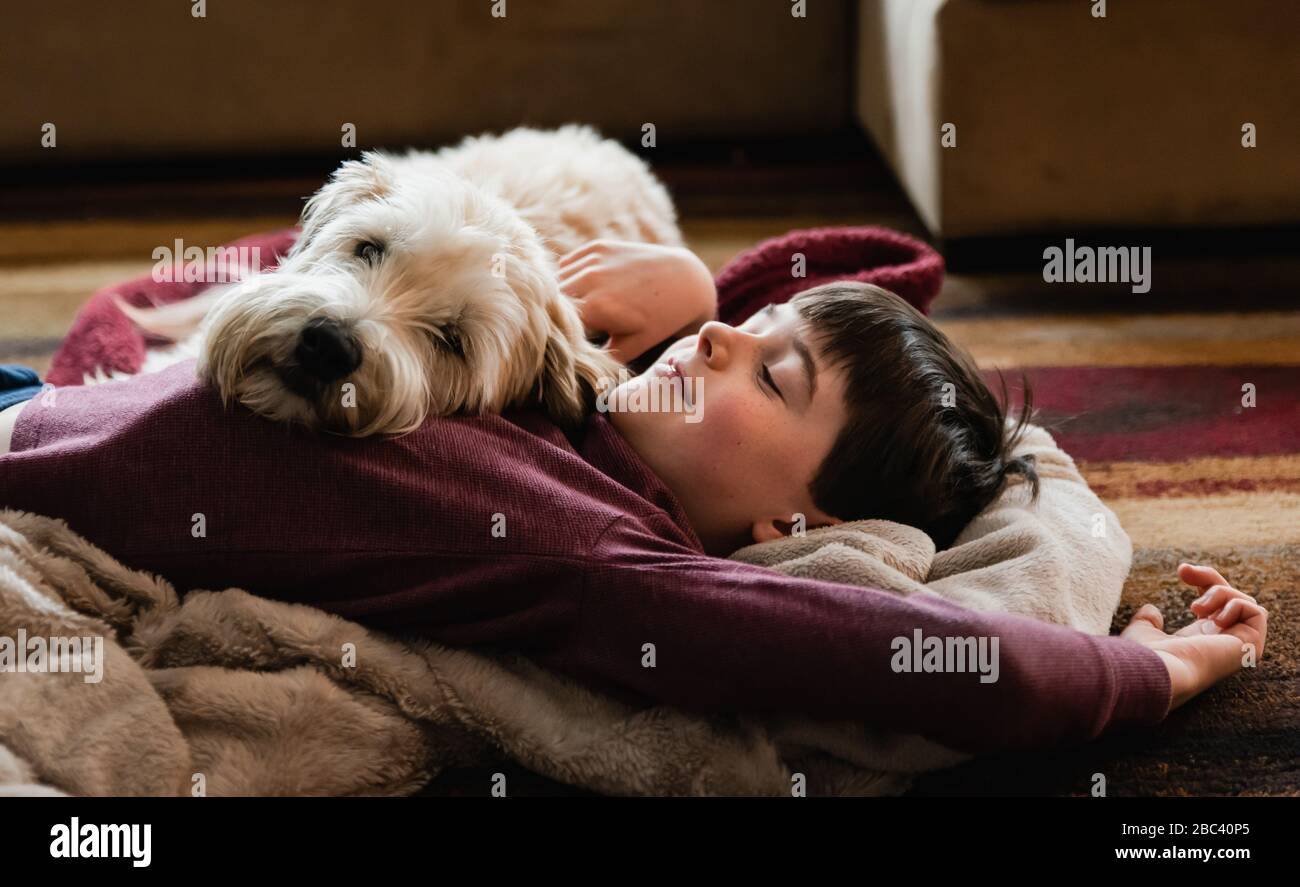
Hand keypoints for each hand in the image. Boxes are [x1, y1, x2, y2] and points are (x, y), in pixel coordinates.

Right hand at [558, 240, 716, 363]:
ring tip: (574, 310)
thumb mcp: (632, 347)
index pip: (554, 325)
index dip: (553, 336)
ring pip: (556, 281)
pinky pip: (568, 264)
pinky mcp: (596, 247)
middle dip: (553, 315)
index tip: (558, 345)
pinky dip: (569, 278)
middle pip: (550, 301)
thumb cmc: (660, 321)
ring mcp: (592, 259)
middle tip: (564, 328)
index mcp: (595, 308)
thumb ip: (599, 359)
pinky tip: (584, 290)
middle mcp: (589, 280)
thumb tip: (574, 371)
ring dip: (559, 295)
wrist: (684, 281)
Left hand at [1120, 564, 1267, 713]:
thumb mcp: (1143, 632)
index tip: (1181, 570)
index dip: (1203, 581)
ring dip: (1219, 593)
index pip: (1215, 604)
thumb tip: (1151, 610)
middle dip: (1209, 577)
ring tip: (1195, 607)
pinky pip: (1256, 612)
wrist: (1159, 672)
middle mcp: (1223, 642)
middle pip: (1232, 598)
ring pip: (1244, 602)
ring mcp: (1238, 646)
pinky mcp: (1251, 647)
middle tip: (1183, 571)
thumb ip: (1147, 622)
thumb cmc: (1146, 657)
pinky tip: (1216, 620)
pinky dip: (1236, 605)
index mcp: (1201, 639)